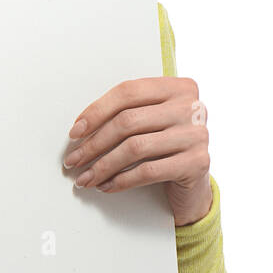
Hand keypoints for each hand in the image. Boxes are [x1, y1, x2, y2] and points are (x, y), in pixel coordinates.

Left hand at [63, 76, 212, 225]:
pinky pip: (148, 171)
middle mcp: (191, 107)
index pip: (128, 92)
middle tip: (74, 160)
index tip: (75, 133)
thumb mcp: (149, 124)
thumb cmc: (165, 150)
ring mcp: (197, 134)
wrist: (194, 185)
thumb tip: (80, 129)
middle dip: (94, 144)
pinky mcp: (198, 163)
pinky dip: (121, 180)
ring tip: (86, 177)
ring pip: (135, 147)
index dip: (96, 112)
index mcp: (178, 87)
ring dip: (103, 166)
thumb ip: (126, 115)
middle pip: (128, 121)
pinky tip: (107, 186)